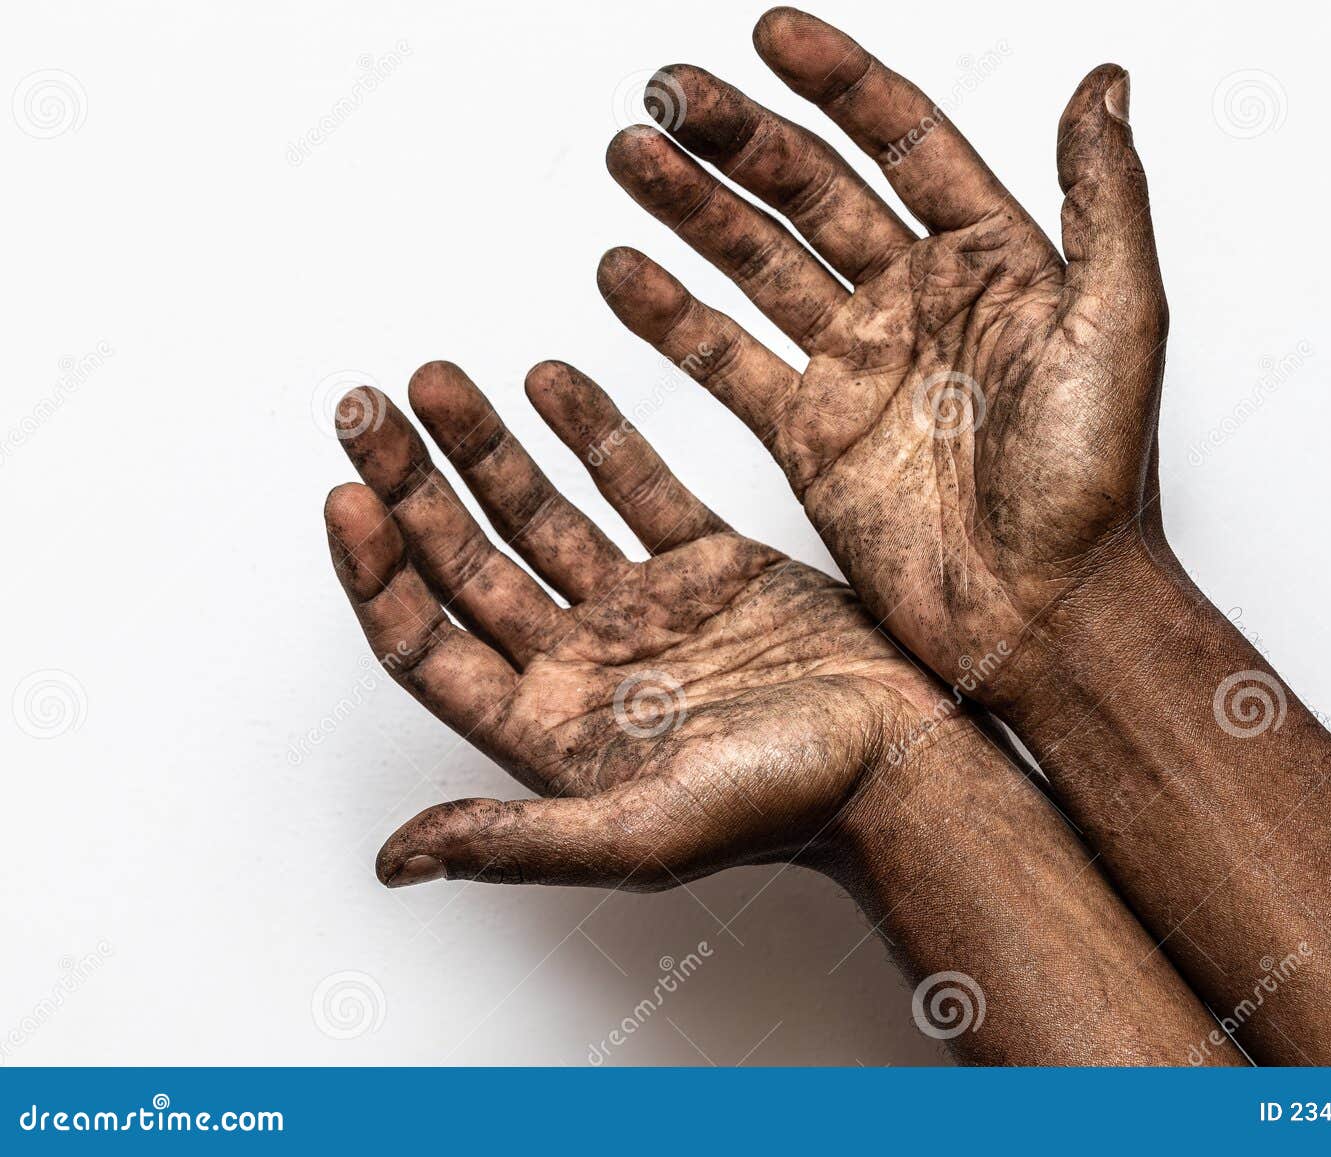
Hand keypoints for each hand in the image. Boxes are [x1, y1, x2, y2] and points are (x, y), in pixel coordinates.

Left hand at [324, 360, 950, 888]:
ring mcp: (641, 609)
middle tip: (362, 407)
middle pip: (465, 564)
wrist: (901, 758)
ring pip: (538, 513)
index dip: (377, 574)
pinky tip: (546, 380)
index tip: (350, 495)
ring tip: (435, 380)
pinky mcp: (707, 565)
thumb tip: (395, 861)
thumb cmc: (781, 809)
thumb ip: (513, 841)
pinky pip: (632, 484)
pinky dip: (590, 431)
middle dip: (410, 485)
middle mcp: (581, 665)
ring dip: (482, 448)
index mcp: (547, 729)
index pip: (426, 642)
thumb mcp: (638, 834)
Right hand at [600, 6, 1166, 704]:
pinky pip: (728, 361)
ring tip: (631, 157)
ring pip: (757, 263)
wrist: (1049, 614)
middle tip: (667, 94)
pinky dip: (673, 320)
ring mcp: (859, 365)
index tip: (770, 35)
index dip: (839, 82)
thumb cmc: (1099, 483)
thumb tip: (1104, 82)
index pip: (903, 140)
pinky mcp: (812, 435)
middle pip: (810, 189)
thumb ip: (1105, 199)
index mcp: (992, 260)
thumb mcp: (1119, 325)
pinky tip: (625, 275)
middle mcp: (918, 300)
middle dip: (738, 137)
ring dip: (693, 209)